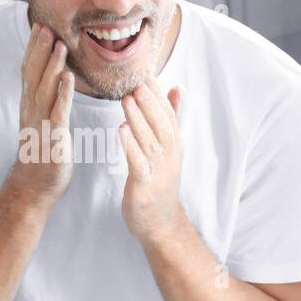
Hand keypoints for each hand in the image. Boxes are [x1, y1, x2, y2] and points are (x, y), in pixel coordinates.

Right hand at [9, 23, 74, 207]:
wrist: (36, 185)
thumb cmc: (43, 152)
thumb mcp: (42, 120)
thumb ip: (46, 98)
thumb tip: (54, 77)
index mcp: (29, 105)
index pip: (29, 70)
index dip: (33, 48)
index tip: (39, 26)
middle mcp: (31, 110)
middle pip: (33, 74)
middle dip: (40, 49)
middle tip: (46, 25)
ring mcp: (41, 123)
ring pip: (44, 89)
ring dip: (52, 66)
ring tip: (60, 44)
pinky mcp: (54, 136)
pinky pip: (58, 111)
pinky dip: (63, 93)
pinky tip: (69, 78)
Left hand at [118, 76, 185, 243]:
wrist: (161, 224)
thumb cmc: (161, 184)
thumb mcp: (170, 149)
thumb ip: (173, 119)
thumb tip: (178, 88)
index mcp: (174, 146)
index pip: (169, 116)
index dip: (159, 96)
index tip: (147, 76)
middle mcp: (169, 157)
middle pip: (161, 125)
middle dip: (150, 104)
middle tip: (137, 83)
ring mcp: (158, 172)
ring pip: (150, 141)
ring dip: (139, 119)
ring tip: (127, 100)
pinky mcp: (144, 187)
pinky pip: (138, 163)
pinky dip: (131, 146)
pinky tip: (121, 131)